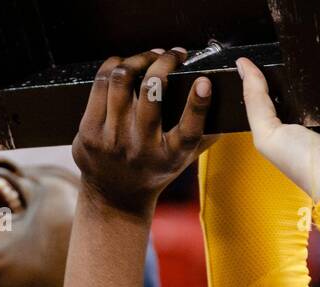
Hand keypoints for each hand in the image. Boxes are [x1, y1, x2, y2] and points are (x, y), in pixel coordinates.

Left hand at [73, 49, 211, 216]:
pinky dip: (114, 66)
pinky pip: (100, 83)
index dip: (198, 103)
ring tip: (149, 57)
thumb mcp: (183, 160)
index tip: (203, 82)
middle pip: (151, 92)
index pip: (189, 129)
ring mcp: (112, 139)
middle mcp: (141, 147)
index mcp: (170, 156)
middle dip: (164, 63)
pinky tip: (124, 65)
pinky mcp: (89, 130)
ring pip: (122, 78)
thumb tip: (230, 105)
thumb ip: (205, 135)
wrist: (115, 198)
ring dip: (138, 59)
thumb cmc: (154, 171)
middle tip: (173, 55)